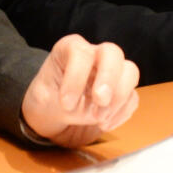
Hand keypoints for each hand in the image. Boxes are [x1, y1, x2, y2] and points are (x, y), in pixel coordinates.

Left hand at [20, 34, 139, 147]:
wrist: (56, 109)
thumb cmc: (48, 96)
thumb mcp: (40, 96)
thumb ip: (51, 98)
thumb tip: (75, 107)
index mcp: (71, 48)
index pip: (81, 53)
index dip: (76, 77)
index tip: (66, 103)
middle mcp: (95, 54)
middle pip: (113, 53)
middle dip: (109, 78)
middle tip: (99, 101)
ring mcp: (111, 71)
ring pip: (130, 72)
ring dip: (118, 98)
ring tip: (98, 119)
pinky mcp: (122, 89)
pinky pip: (133, 97)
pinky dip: (121, 113)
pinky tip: (104, 124)